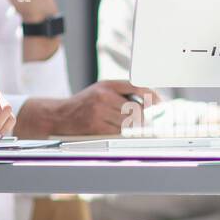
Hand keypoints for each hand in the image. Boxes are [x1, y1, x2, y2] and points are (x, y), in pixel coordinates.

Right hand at [21, 81, 160, 136]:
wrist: (58, 116)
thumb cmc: (84, 104)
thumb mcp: (101, 90)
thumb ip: (122, 93)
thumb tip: (150, 102)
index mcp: (107, 85)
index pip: (137, 87)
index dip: (153, 96)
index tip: (161, 104)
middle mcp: (103, 96)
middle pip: (136, 108)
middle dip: (145, 116)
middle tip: (149, 121)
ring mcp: (99, 112)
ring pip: (129, 122)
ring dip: (134, 127)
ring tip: (132, 127)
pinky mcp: (95, 127)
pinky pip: (118, 133)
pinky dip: (122, 134)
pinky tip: (118, 131)